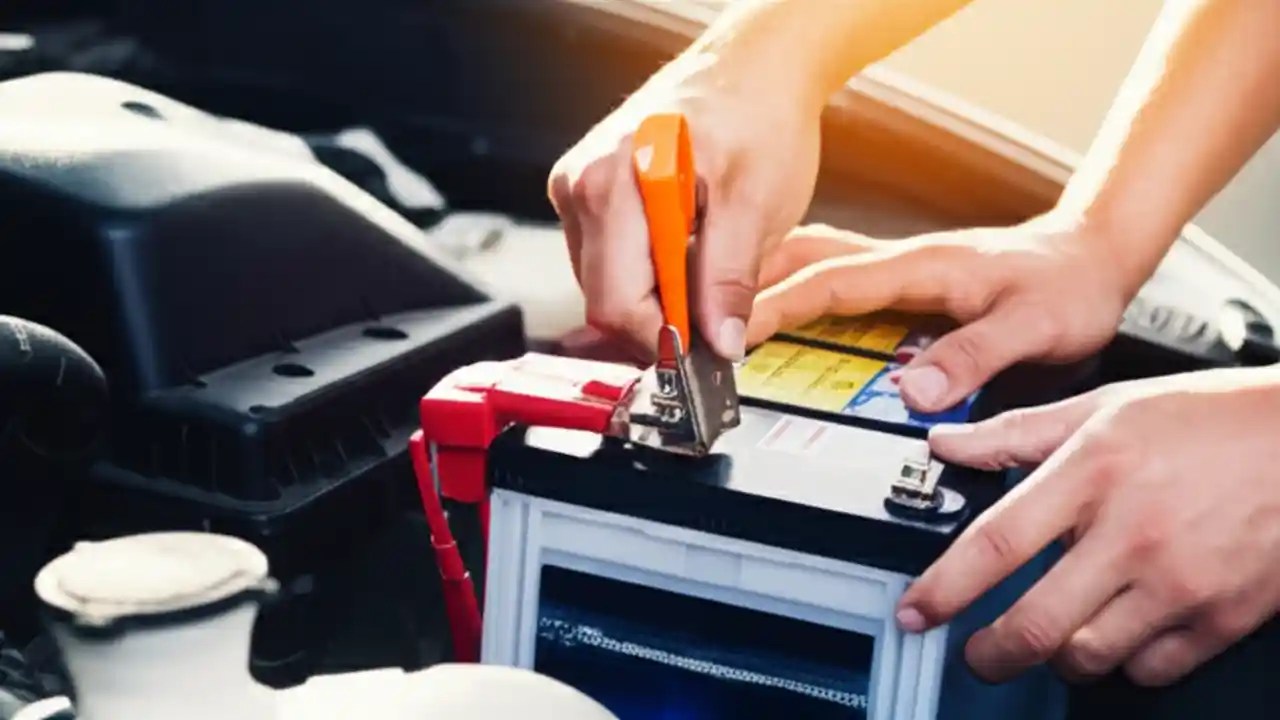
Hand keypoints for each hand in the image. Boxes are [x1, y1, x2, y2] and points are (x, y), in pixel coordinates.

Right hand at [547, 58, 820, 360]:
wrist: (754, 68)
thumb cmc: (757, 117)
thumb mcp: (756, 205)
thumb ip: (729, 279)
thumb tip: (719, 343)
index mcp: (615, 185)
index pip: (618, 303)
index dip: (664, 338)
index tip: (707, 352)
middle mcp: (582, 184)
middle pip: (604, 300)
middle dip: (660, 321)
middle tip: (716, 319)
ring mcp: (578, 187)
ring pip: (604, 285)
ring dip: (655, 297)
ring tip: (704, 270)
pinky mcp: (587, 192)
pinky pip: (607, 259)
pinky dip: (646, 273)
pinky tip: (684, 251)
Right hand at [746, 218, 1138, 411]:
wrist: (1093, 258)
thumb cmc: (1069, 288)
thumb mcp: (1036, 328)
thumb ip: (975, 356)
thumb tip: (913, 392)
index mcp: (919, 267)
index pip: (828, 282)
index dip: (775, 307)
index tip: (730, 330)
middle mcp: (897, 262)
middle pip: (800, 257)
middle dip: (745, 280)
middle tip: (697, 311)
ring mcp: (895, 270)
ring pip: (809, 262)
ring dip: (762, 279)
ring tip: (718, 310)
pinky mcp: (900, 284)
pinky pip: (831, 280)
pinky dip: (792, 290)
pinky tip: (778, 313)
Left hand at [895, 367, 1279, 686]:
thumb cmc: (1209, 418)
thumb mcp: (1103, 406)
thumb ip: (1016, 433)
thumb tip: (946, 441)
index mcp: (1093, 473)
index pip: (996, 543)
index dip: (944, 588)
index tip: (916, 612)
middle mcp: (1131, 533)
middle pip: (1034, 623)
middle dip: (989, 652)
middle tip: (976, 652)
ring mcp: (1179, 582)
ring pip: (1087, 655)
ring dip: (1055, 655)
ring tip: (1050, 634)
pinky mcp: (1222, 616)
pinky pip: (1149, 668)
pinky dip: (1122, 661)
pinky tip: (1116, 634)